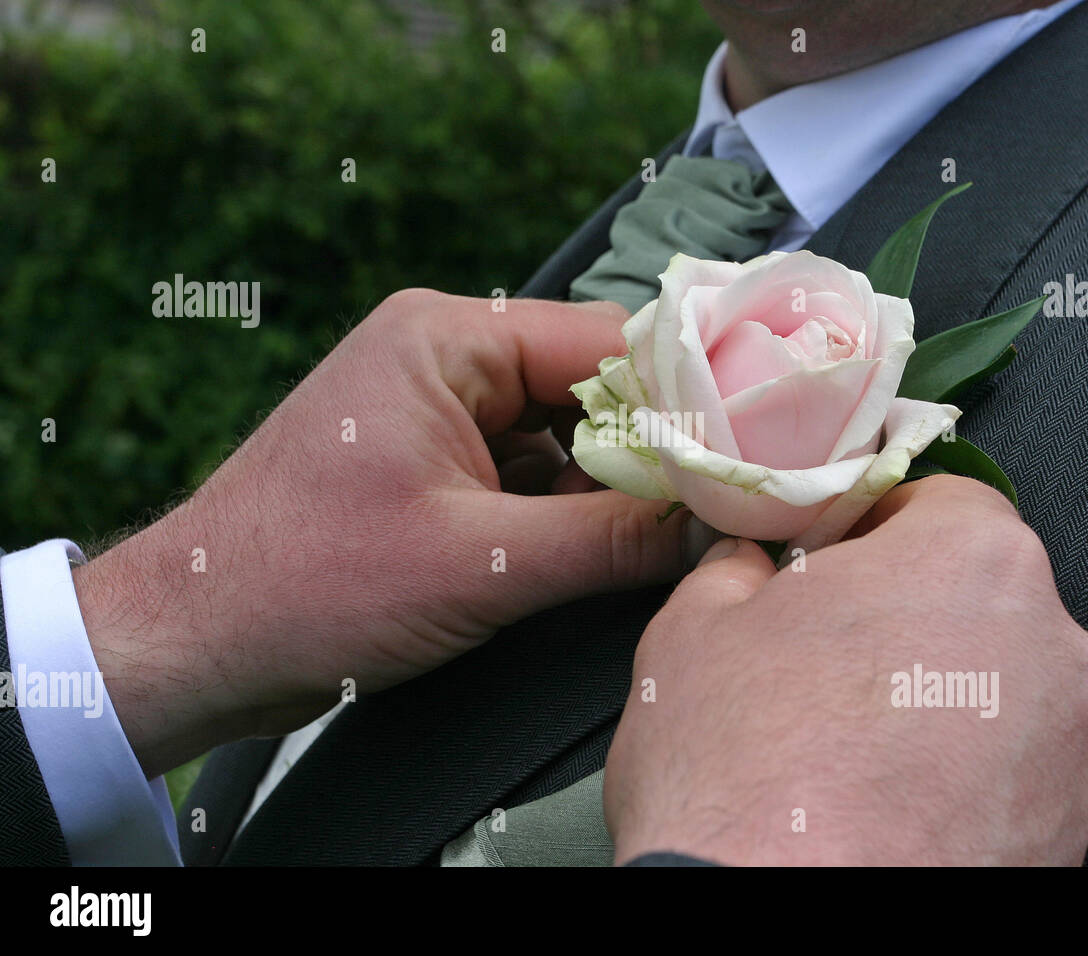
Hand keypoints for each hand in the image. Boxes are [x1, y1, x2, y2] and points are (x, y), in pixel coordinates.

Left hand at [74, 291, 714, 777]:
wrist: (197, 640)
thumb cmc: (311, 584)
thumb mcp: (483, 563)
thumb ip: (612, 539)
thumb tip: (716, 524)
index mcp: (448, 339)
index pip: (606, 340)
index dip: (686, 393)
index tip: (751, 447)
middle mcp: (445, 357)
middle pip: (590, 384)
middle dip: (649, 447)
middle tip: (721, 500)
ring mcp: (437, 412)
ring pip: (564, 434)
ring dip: (608, 485)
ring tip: (669, 531)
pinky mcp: (433, 465)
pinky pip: (527, 470)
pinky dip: (567, 508)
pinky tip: (604, 548)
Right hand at [604, 475, 1087, 865]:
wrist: (769, 924)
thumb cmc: (742, 781)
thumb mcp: (694, 629)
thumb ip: (735, 569)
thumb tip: (745, 567)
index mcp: (969, 560)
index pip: (945, 500)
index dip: (876, 526)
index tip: (839, 558)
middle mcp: (1048, 648)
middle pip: (979, 598)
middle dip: (908, 616)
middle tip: (827, 658)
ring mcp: (1070, 753)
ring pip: (999, 691)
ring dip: (938, 701)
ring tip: (848, 747)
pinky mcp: (1067, 839)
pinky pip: (1011, 777)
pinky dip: (960, 781)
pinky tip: (883, 803)